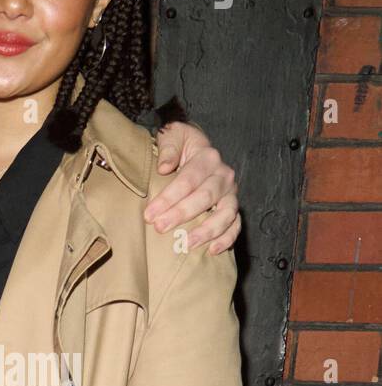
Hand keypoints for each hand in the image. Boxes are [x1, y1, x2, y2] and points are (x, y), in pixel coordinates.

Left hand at [146, 122, 239, 254]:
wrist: (194, 146)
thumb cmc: (179, 143)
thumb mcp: (172, 135)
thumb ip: (168, 148)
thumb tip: (164, 167)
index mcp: (208, 157)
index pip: (188, 180)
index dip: (169, 198)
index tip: (150, 214)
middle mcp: (224, 175)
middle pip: (205, 198)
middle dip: (181, 215)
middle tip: (160, 228)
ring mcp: (231, 193)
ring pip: (226, 214)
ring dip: (207, 231)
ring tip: (187, 244)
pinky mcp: (233, 206)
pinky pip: (236, 224)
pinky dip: (228, 238)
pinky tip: (213, 250)